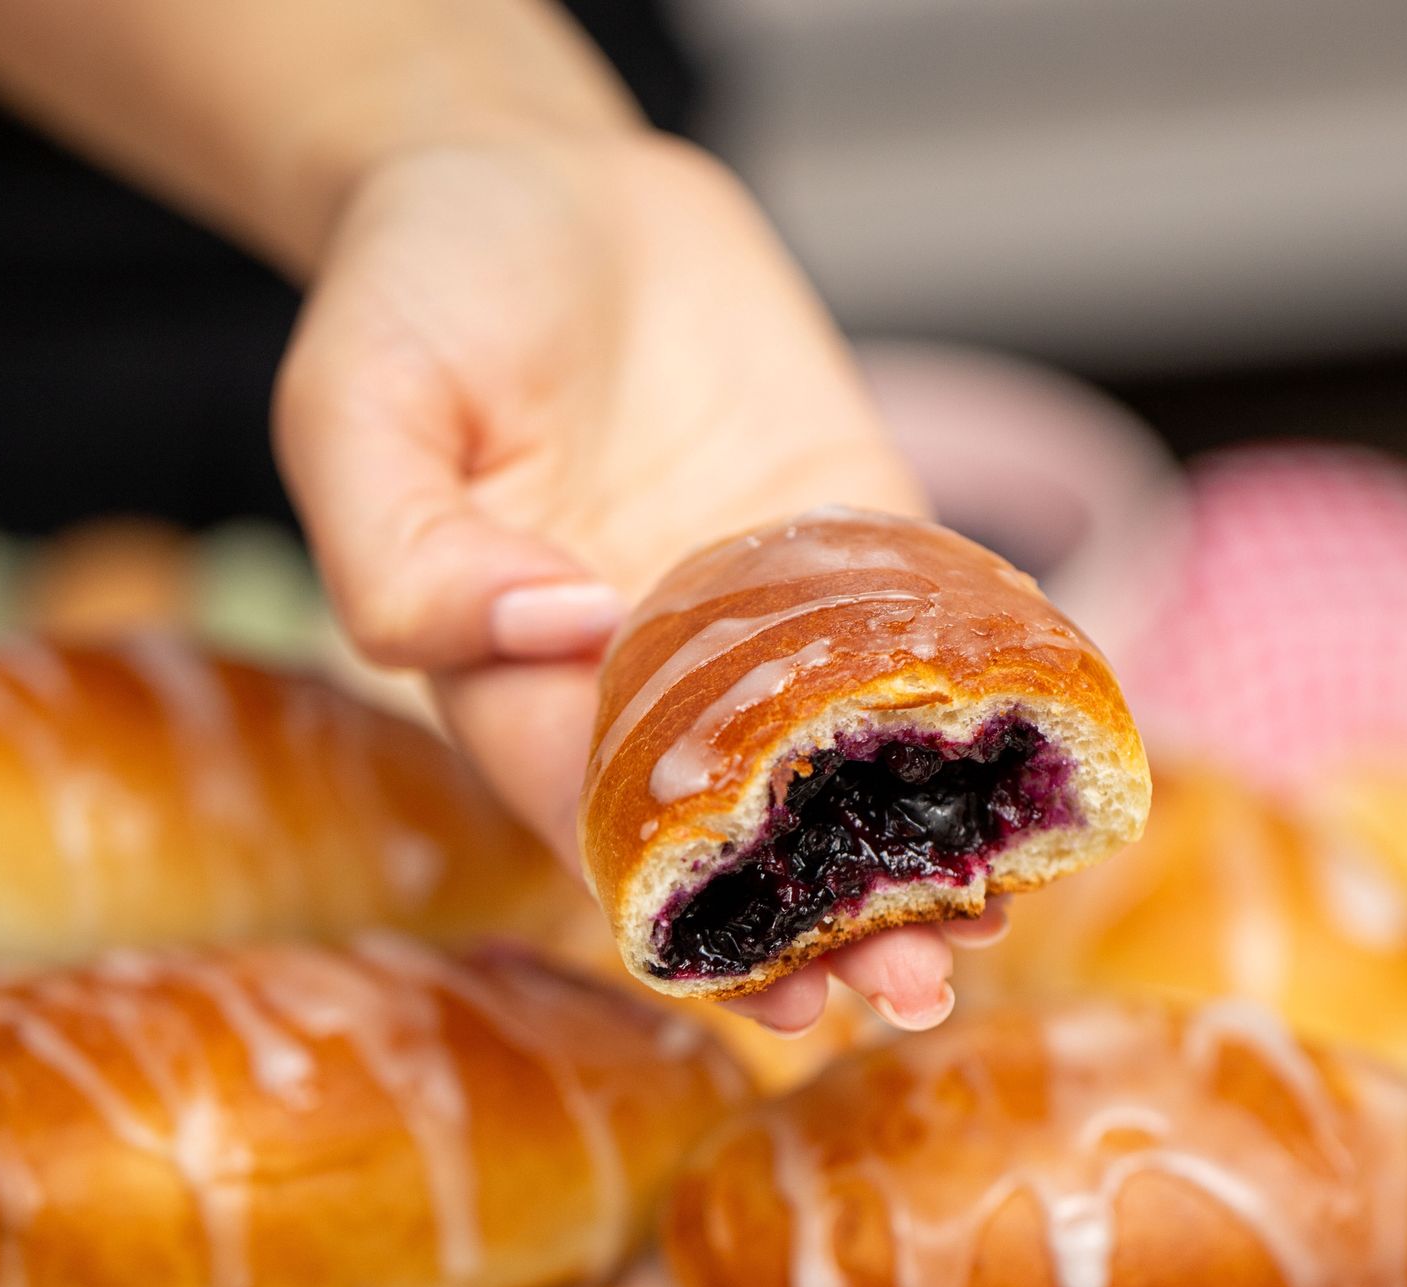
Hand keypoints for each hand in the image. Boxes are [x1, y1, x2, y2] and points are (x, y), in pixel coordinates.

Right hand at [276, 134, 979, 1031]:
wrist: (535, 177)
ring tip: (992, 917)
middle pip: (749, 831)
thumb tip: (559, 629)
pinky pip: (925, 620)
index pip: (615, 838)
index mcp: (521, 687)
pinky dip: (986, 684)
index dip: (701, 924)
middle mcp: (650, 674)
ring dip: (920, 843)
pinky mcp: (847, 526)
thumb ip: (405, 544)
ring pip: (852, 755)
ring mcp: (759, 609)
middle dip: (830, 923)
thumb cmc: (420, 289)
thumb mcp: (357, 402)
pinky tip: (1049, 747)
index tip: (782, 990)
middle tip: (916, 984)